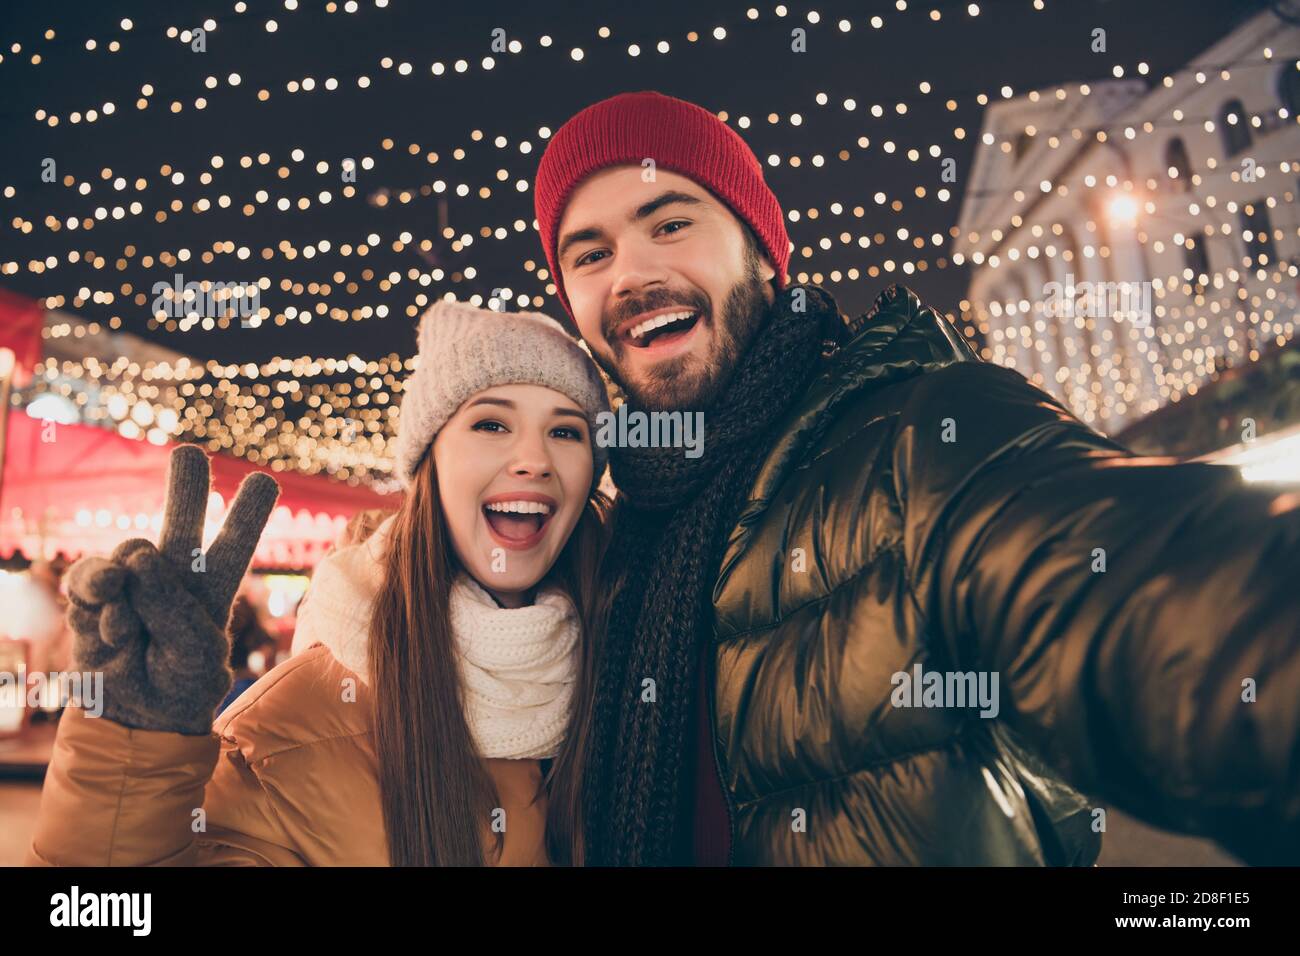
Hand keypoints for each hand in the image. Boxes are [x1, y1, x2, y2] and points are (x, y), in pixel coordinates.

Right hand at [64, 445, 279, 734]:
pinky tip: (112, 630)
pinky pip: (91, 581)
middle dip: (185, 485)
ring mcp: (133, 581)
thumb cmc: (179, 681)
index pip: (234, 541)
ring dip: (125, 589)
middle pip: (182, 518)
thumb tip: (135, 559)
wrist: (135, 714)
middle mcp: (175, 573)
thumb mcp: (192, 651)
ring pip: (129, 551)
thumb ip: (169, 605)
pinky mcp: (96, 595)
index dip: (248, 512)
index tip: (265, 482)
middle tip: (189, 456)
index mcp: (213, 584)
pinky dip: (98, 605)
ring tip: (130, 631)